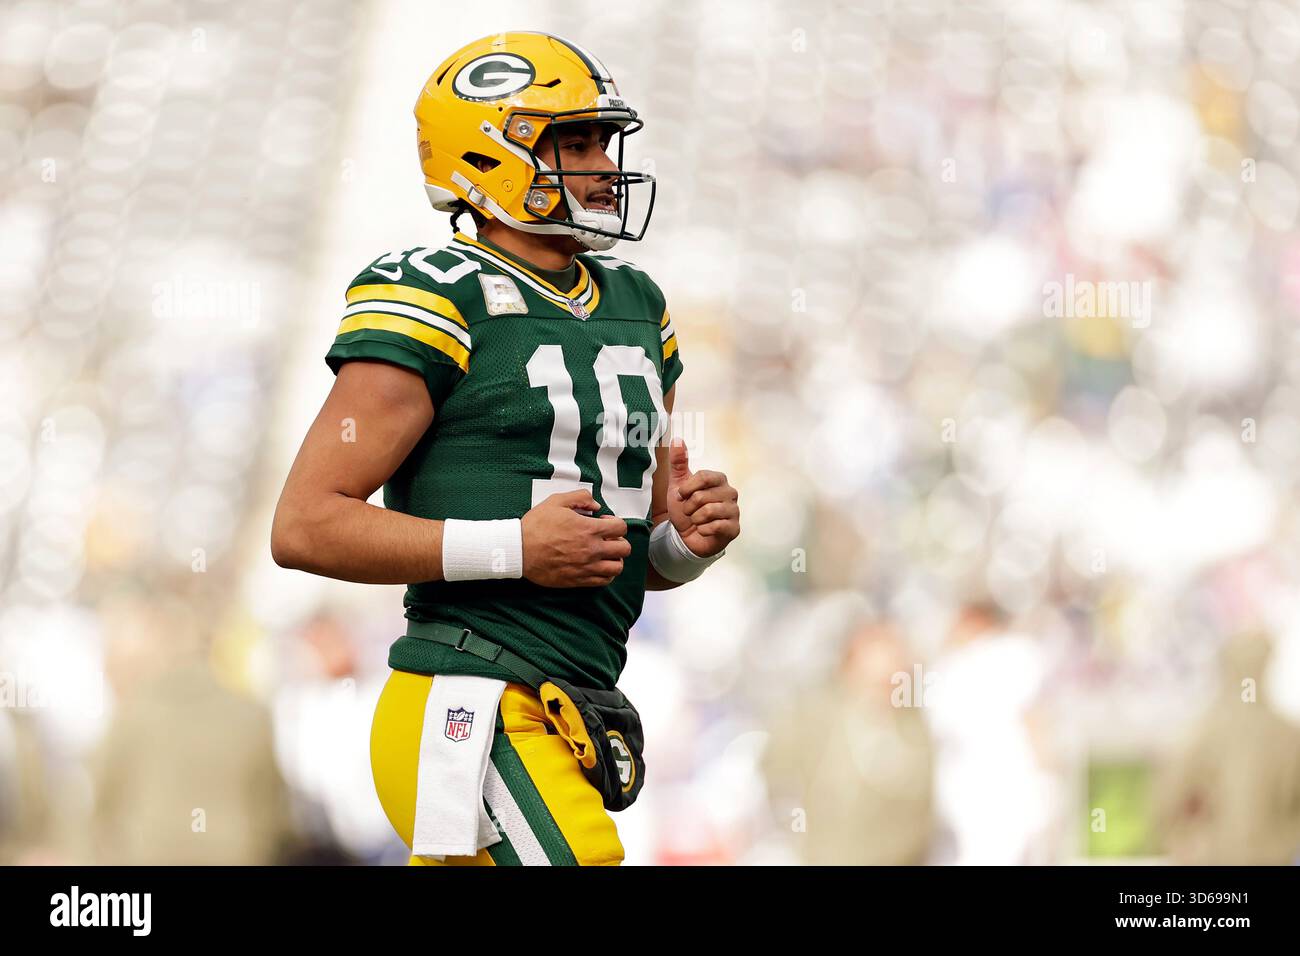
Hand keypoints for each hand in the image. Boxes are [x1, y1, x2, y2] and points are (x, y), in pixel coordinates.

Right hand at [521, 490, 630, 586]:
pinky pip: (603, 581)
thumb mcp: (556, 501)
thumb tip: (595, 505)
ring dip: (615, 559)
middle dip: (619, 540)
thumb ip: (580, 498)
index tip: (605, 522)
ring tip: (605, 554)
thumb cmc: (535, 526)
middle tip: (608, 538)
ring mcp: (586, 567)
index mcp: (588, 529)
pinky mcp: (578, 580)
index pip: (621, 527)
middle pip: (624, 549)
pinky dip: (606, 574)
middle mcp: (591, 549)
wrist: (519, 550)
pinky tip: (598, 566)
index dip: (616, 523)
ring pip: (617, 567)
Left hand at [665, 438, 739, 558]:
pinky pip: (716, 526)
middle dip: (689, 507)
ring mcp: (734, 510)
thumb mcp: (678, 485)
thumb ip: (678, 462)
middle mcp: (730, 492)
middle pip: (703, 496)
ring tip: (697, 521)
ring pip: (709, 511)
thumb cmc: (685, 509)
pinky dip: (703, 530)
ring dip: (695, 519)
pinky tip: (704, 530)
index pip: (703, 476)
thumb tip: (677, 439)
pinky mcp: (734, 528)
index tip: (681, 495)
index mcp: (719, 479)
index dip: (687, 488)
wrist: (687, 537)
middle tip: (690, 512)